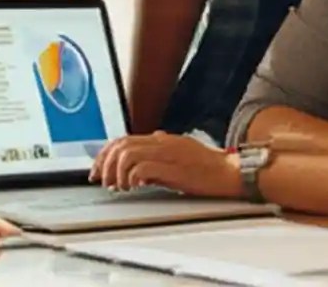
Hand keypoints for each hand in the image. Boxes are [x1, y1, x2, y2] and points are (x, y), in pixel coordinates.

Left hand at [89, 131, 240, 198]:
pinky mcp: (173, 168)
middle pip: (120, 144)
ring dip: (117, 172)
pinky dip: (132, 177)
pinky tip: (134, 187)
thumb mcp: (182, 150)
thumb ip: (163, 148)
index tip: (97, 170)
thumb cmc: (208, 166)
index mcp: (161, 139)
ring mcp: (167, 154)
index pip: (123, 139)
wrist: (230, 172)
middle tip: (101, 180)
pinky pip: (143, 168)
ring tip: (119, 187)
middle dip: (104, 163)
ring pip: (127, 154)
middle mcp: (161, 142)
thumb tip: (147, 147)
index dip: (105, 154)